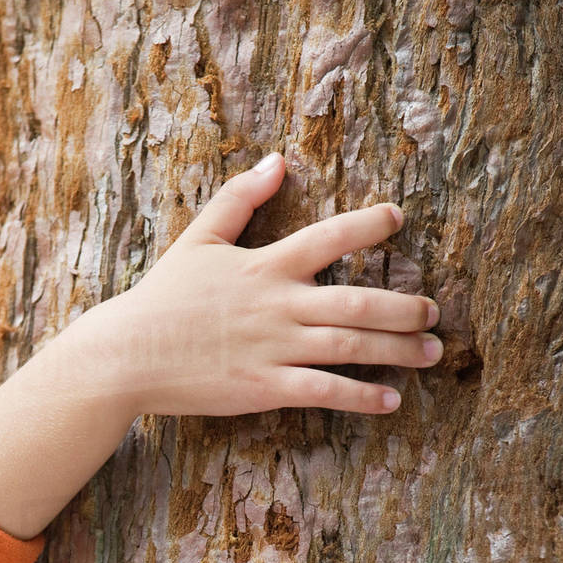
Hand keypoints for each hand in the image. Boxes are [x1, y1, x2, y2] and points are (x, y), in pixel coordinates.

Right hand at [115, 152, 441, 416]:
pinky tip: (392, 401)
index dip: (367, 225)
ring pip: (350, 345)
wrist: (127, 355)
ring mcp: (274, 348)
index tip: (398, 218)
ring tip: (432, 353)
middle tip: (434, 312)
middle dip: (403, 307)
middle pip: (356, 300)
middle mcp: (278, 305)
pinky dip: (361, 396)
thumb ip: (240, 198)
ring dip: (397, 350)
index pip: (327, 236)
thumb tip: (276, 160)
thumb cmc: (162, 298)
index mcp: (264, 265)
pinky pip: (324, 391)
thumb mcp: (199, 239)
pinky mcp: (265, 387)